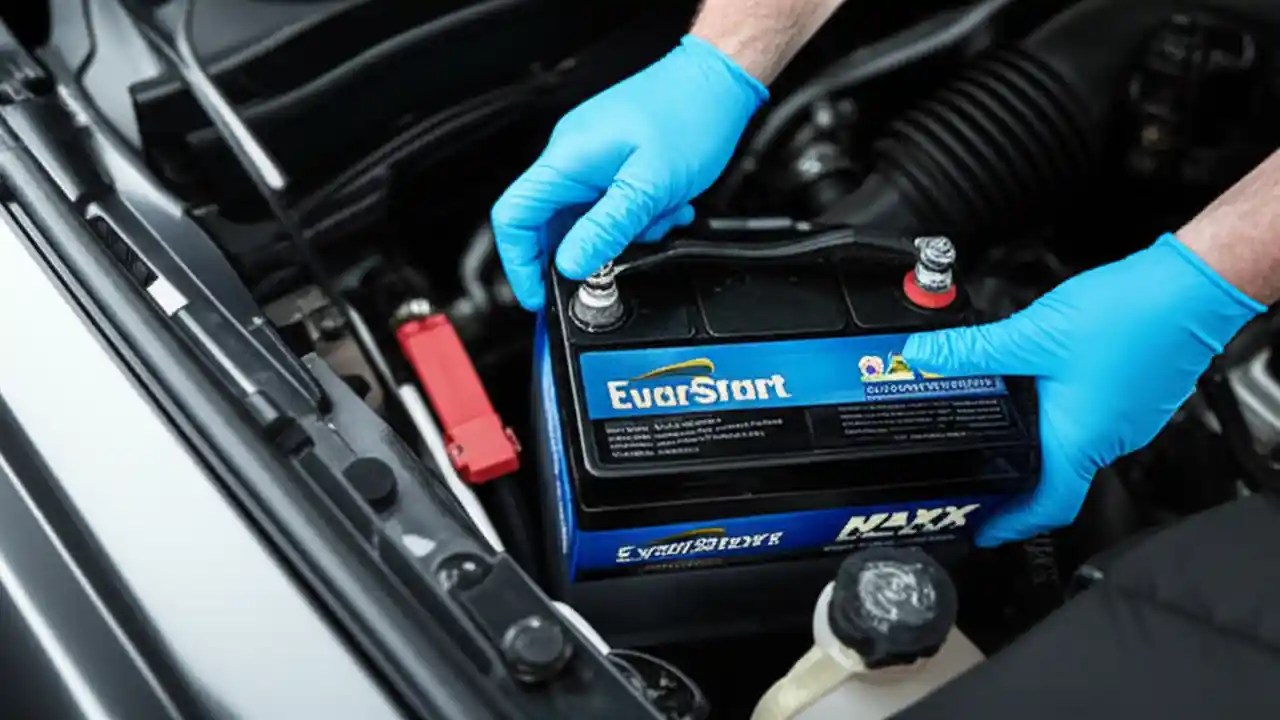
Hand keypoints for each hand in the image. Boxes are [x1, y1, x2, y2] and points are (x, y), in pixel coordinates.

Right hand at [491, 35, 767, 309]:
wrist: (718, 79)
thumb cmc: (688, 116)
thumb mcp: (648, 187)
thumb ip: (606, 229)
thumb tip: (571, 265)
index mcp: (566, 159)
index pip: (514, 217)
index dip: (520, 264)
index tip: (538, 296)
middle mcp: (570, 156)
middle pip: (548, 224)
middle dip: (585, 251)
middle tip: (612, 267)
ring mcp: (589, 157)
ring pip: (584, 219)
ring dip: (620, 233)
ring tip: (656, 220)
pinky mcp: (611, 159)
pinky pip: (607, 203)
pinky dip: (634, 217)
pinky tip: (663, 207)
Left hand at [903, 234, 1263, 546]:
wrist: (1190, 286)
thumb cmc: (1129, 315)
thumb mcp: (1030, 335)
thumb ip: (971, 350)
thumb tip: (922, 358)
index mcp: (1080, 440)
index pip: (1045, 507)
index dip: (1010, 525)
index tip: (984, 529)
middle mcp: (1109, 439)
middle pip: (1056, 474)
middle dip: (1015, 473)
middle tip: (981, 466)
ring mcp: (1129, 419)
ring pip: (1076, 441)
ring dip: (1040, 436)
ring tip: (1005, 419)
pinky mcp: (1139, 396)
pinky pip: (1095, 416)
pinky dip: (1064, 411)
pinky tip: (1045, 383)